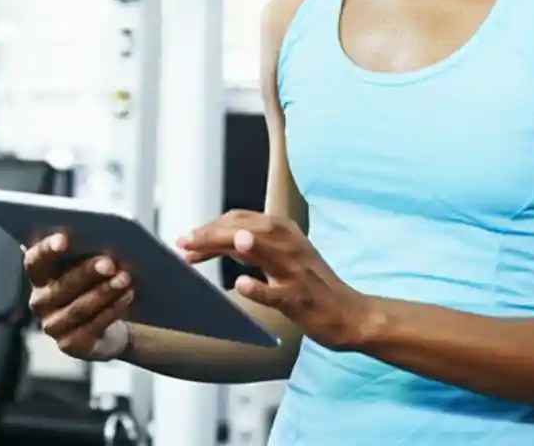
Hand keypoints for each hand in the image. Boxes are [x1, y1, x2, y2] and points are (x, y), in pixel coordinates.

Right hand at [23, 233, 135, 360]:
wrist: (110, 323)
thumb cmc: (96, 283)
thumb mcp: (89, 263)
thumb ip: (90, 248)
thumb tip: (107, 235)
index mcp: (39, 276)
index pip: (34, 261)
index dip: (46, 250)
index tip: (64, 239)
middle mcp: (40, 301)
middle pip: (60, 286)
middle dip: (86, 272)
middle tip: (109, 263)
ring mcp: (53, 325)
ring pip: (78, 308)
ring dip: (104, 292)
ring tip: (125, 278)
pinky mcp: (71, 345)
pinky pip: (92, 327)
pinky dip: (112, 309)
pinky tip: (127, 295)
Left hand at [177, 210, 370, 350]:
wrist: (350, 315)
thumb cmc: (310, 288)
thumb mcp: (280, 259)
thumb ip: (249, 249)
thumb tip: (212, 242)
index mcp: (284, 232)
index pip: (240, 219)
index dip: (210, 227)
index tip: (186, 240)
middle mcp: (290, 244)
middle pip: (245, 229)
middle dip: (210, 234)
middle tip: (182, 244)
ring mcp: (296, 271)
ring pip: (260, 251)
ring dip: (230, 246)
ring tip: (201, 248)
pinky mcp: (300, 298)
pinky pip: (277, 292)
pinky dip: (258, 288)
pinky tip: (240, 285)